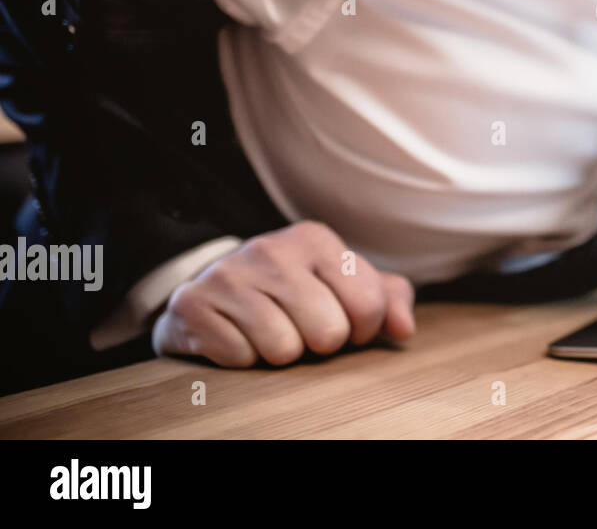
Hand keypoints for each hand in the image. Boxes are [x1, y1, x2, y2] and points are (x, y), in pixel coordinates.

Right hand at [152, 220, 415, 366]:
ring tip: (267, 331)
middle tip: (300, 329)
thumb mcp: (343, 285)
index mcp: (315, 239)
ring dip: (280, 354)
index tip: (345, 324)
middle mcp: (271, 249)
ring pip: (283, 350)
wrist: (212, 287)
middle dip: (319, 344)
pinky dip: (242, 358)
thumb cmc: (293, 291)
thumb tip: (403, 329)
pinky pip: (240, 358)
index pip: (368, 305)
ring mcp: (228, 275)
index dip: (362, 330)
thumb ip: (387, 299)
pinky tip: (236, 335)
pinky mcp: (192, 304)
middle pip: (328, 333)